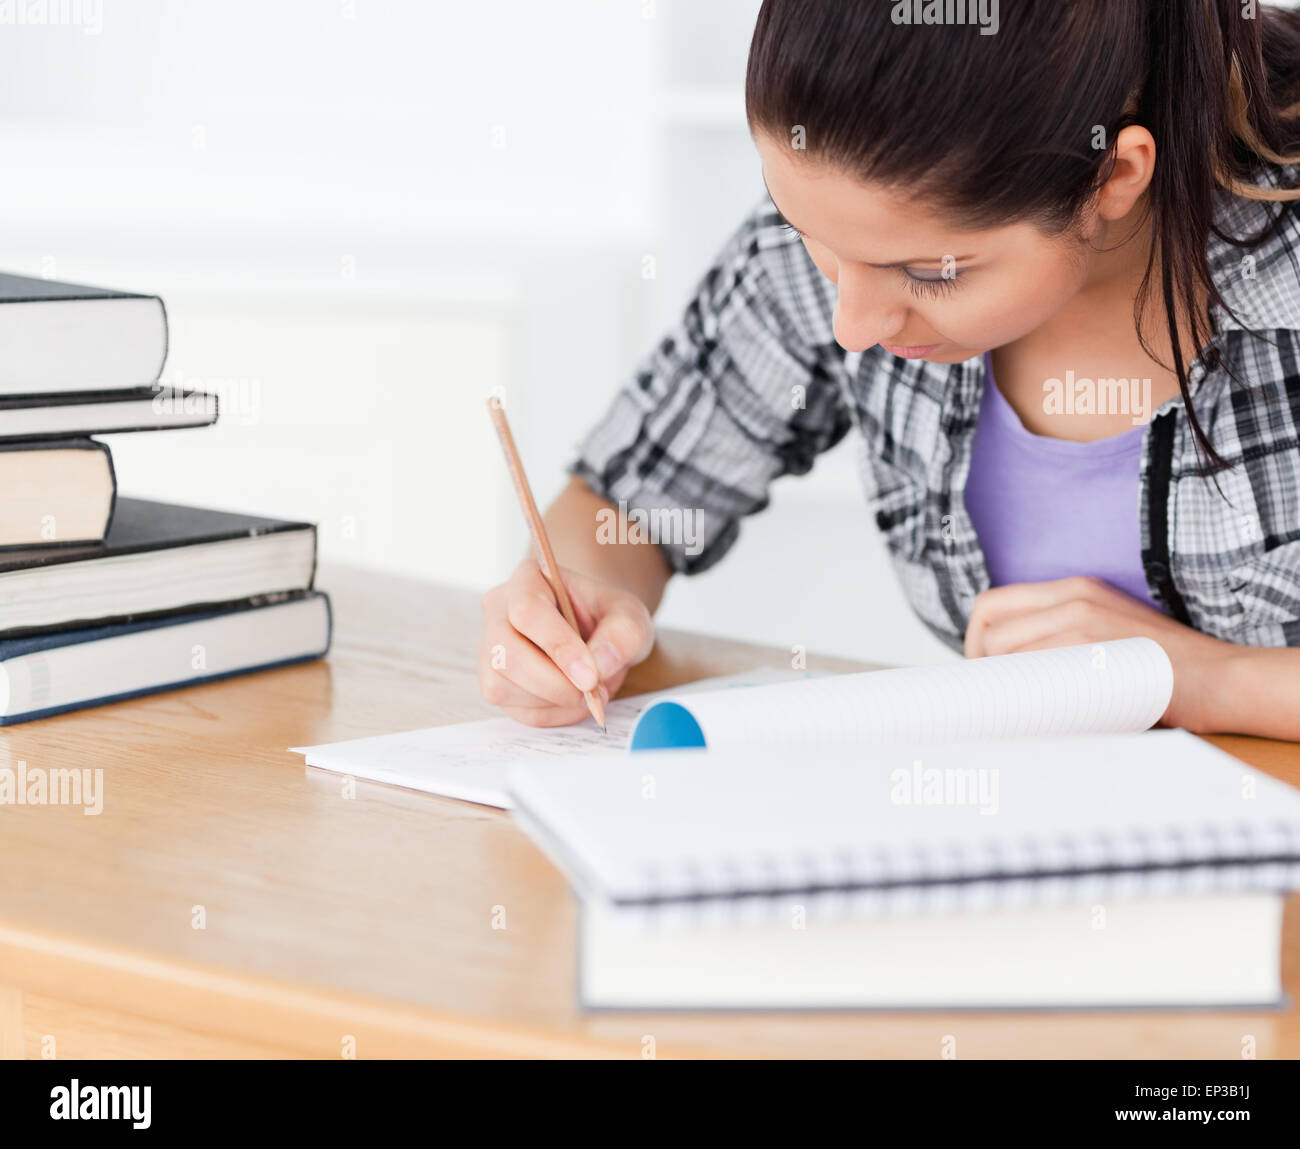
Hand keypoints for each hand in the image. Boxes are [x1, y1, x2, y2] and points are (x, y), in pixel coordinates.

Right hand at [479, 558, 655, 726]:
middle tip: (594, 692)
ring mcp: (491, 649)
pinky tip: (574, 700)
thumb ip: (623, 635)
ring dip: (554, 701)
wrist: (598, 633)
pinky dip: (553, 714)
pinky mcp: (496, 683)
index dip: (558, 646)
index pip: (528, 611)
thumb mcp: (630, 616)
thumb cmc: (607, 617)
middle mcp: (499, 610)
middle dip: (554, 683)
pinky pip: (517, 710)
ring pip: (502, 686)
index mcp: (528, 579)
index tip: (590, 676)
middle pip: (506, 653)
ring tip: (589, 691)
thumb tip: (599, 665)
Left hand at [964, 575, 1234, 731]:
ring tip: (1014, 708)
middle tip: (995, 699)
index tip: (983, 674)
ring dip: (999, 683)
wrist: (1221, 678)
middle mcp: (1072, 595)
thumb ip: (1062, 640)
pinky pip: (1030, 668)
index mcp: (1073, 589)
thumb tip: (1009, 674)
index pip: (992, 604)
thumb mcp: (1109, 633)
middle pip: (989, 630)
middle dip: (980, 668)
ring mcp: (1081, 618)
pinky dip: (1020, 693)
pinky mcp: (1090, 645)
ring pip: (1002, 650)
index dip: (974, 642)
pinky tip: (1031, 712)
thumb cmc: (1162, 671)